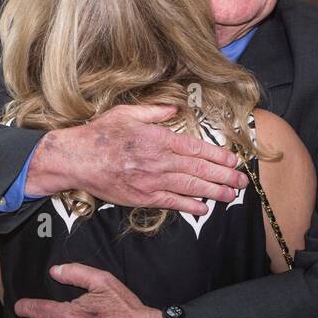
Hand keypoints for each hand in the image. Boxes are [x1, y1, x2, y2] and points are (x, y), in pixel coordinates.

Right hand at [26, 103, 246, 215]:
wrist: (75, 159)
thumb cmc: (99, 135)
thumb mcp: (126, 114)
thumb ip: (154, 112)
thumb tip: (174, 109)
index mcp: (157, 139)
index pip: (196, 148)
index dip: (218, 155)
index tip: (234, 160)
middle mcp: (158, 161)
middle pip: (199, 170)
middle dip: (224, 176)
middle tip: (242, 181)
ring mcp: (151, 181)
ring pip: (190, 187)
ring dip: (214, 192)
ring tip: (231, 195)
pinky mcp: (142, 197)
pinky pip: (172, 203)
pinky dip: (190, 206)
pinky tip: (204, 208)